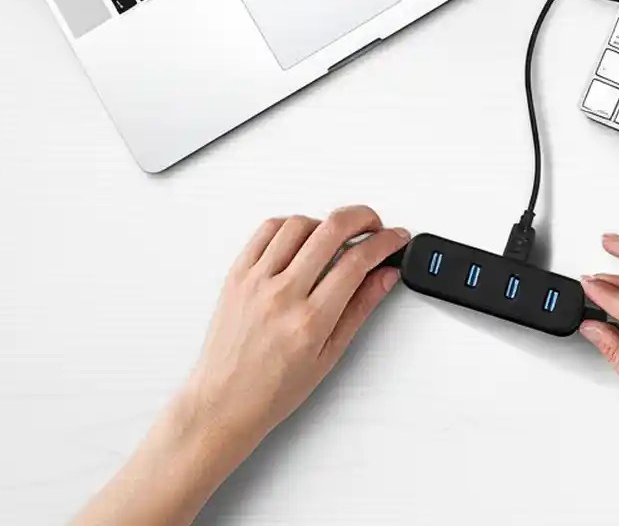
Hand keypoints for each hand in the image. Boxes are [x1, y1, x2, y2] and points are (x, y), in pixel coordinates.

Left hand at [75, 206, 409, 525]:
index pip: (357, 261)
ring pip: (299, 223)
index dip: (385, 242)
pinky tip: (302, 237)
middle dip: (363, 217)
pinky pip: (265, 231)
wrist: (223, 401)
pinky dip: (291, 225)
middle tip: (374, 225)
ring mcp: (256, 281)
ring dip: (326, 222)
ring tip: (337, 237)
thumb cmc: (273, 388)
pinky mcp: (236, 275)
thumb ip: (360, 308)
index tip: (396, 238)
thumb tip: (384, 276)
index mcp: (310, 320)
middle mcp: (282, 294)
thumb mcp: (330, 354)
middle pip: (331, 229)